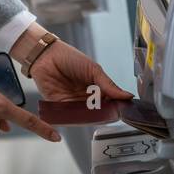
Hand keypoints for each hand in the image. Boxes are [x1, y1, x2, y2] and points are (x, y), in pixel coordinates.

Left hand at [13, 26, 133, 105]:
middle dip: (105, 114)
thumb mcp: (93, 70)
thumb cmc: (70, 58)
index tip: (124, 110)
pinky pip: (70, 117)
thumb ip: (109, 85)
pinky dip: (78, 118)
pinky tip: (85, 115)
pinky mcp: (60, 108)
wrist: (46, 55)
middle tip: (113, 113)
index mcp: (95, 89)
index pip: (109, 103)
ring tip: (100, 113)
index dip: (116, 107)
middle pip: (99, 112)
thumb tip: (128, 96)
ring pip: (86, 117)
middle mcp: (85, 99)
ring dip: (93, 117)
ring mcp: (73, 104)